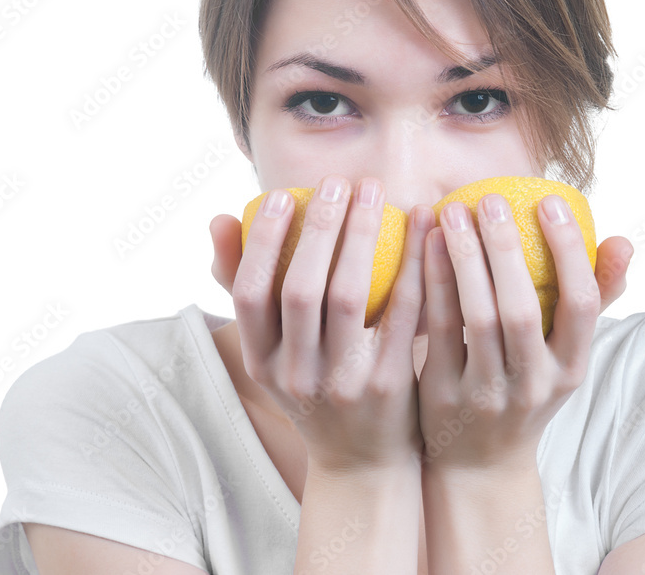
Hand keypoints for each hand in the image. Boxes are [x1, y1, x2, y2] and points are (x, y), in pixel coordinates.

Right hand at [218, 174, 433, 473]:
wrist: (363, 462)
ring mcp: (343, 384)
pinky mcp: (390, 386)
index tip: (286, 195)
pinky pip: (402, 314)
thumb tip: (222, 218)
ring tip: (377, 192)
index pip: (250, 295)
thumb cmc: (315, 386)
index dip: (263, 242)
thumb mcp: (273, 351)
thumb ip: (246, 286)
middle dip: (320, 228)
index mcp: (261, 363)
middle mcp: (295, 376)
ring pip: (351, 297)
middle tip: (340, 182)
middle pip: (302, 289)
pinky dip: (413, 265)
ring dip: (364, 236)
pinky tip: (422, 228)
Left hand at [416, 194, 631, 471]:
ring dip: (465, 259)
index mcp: (572, 368)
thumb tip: (624, 240)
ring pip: (478, 319)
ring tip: (454, 212)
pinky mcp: (443, 396)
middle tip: (490, 198)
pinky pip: (438, 331)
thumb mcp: (565, 354)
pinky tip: (429, 245)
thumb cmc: (526, 387)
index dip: (570, 251)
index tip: (551, 200)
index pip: (582, 305)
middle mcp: (535, 386)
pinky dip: (435, 284)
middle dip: (507, 249)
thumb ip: (593, 297)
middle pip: (523, 309)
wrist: (479, 463)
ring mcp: (488, 395)